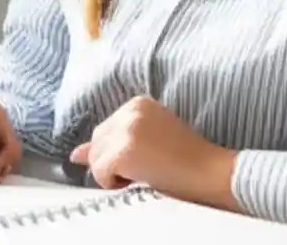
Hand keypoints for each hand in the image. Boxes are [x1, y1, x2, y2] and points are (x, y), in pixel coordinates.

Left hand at [69, 96, 238, 211]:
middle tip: (146, 167)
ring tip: (145, 171)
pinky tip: (138, 179)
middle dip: (112, 161)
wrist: (211, 172)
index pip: (104, 131)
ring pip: (95, 158)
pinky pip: (99, 172)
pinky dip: (112, 183)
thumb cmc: (186, 160)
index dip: (118, 152)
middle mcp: (130, 110)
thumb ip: (110, 143)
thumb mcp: (146, 142)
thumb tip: (75, 154)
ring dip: (114, 174)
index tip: (146, 157)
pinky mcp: (124, 150)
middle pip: (96, 142)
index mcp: (137, 103)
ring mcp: (127, 129)